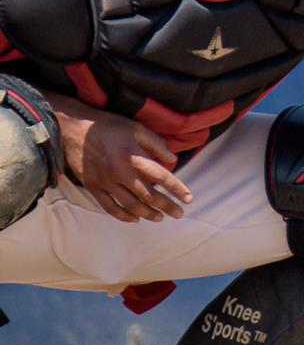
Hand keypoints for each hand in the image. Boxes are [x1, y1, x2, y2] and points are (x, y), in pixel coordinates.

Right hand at [51, 98, 193, 222]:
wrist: (73, 128)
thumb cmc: (108, 126)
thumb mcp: (136, 128)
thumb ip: (156, 144)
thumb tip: (173, 161)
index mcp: (133, 157)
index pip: (161, 177)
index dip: (176, 189)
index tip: (188, 198)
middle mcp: (119, 172)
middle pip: (148, 195)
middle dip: (166, 206)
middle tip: (179, 214)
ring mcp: (104, 182)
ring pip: (130, 205)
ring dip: (147, 214)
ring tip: (160, 218)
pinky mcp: (92, 187)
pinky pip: (109, 207)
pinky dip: (123, 215)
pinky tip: (135, 218)